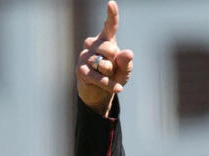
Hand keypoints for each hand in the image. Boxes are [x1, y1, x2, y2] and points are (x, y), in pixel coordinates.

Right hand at [76, 0, 132, 115]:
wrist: (97, 93)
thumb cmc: (113, 76)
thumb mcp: (124, 71)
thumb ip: (127, 63)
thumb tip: (127, 53)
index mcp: (105, 39)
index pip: (110, 26)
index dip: (112, 15)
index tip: (111, 3)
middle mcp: (93, 43)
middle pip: (111, 50)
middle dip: (115, 63)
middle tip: (111, 68)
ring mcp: (85, 55)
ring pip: (104, 65)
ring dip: (110, 75)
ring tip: (106, 76)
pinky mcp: (81, 70)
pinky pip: (99, 77)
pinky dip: (110, 85)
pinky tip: (118, 88)